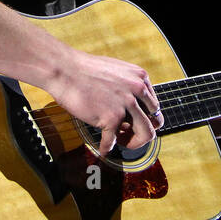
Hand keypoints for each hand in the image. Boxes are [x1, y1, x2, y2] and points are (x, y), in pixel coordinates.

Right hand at [42, 47, 163, 155]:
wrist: (65, 70)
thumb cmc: (84, 70)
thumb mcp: (117, 72)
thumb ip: (129, 87)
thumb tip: (131, 109)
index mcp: (141, 79)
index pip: (154, 106)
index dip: (144, 117)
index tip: (132, 122)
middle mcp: (138, 91)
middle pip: (155, 122)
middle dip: (142, 132)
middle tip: (129, 135)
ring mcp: (126, 105)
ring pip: (145, 135)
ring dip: (132, 143)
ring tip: (119, 142)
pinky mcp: (111, 118)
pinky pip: (113, 142)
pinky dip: (106, 148)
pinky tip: (102, 149)